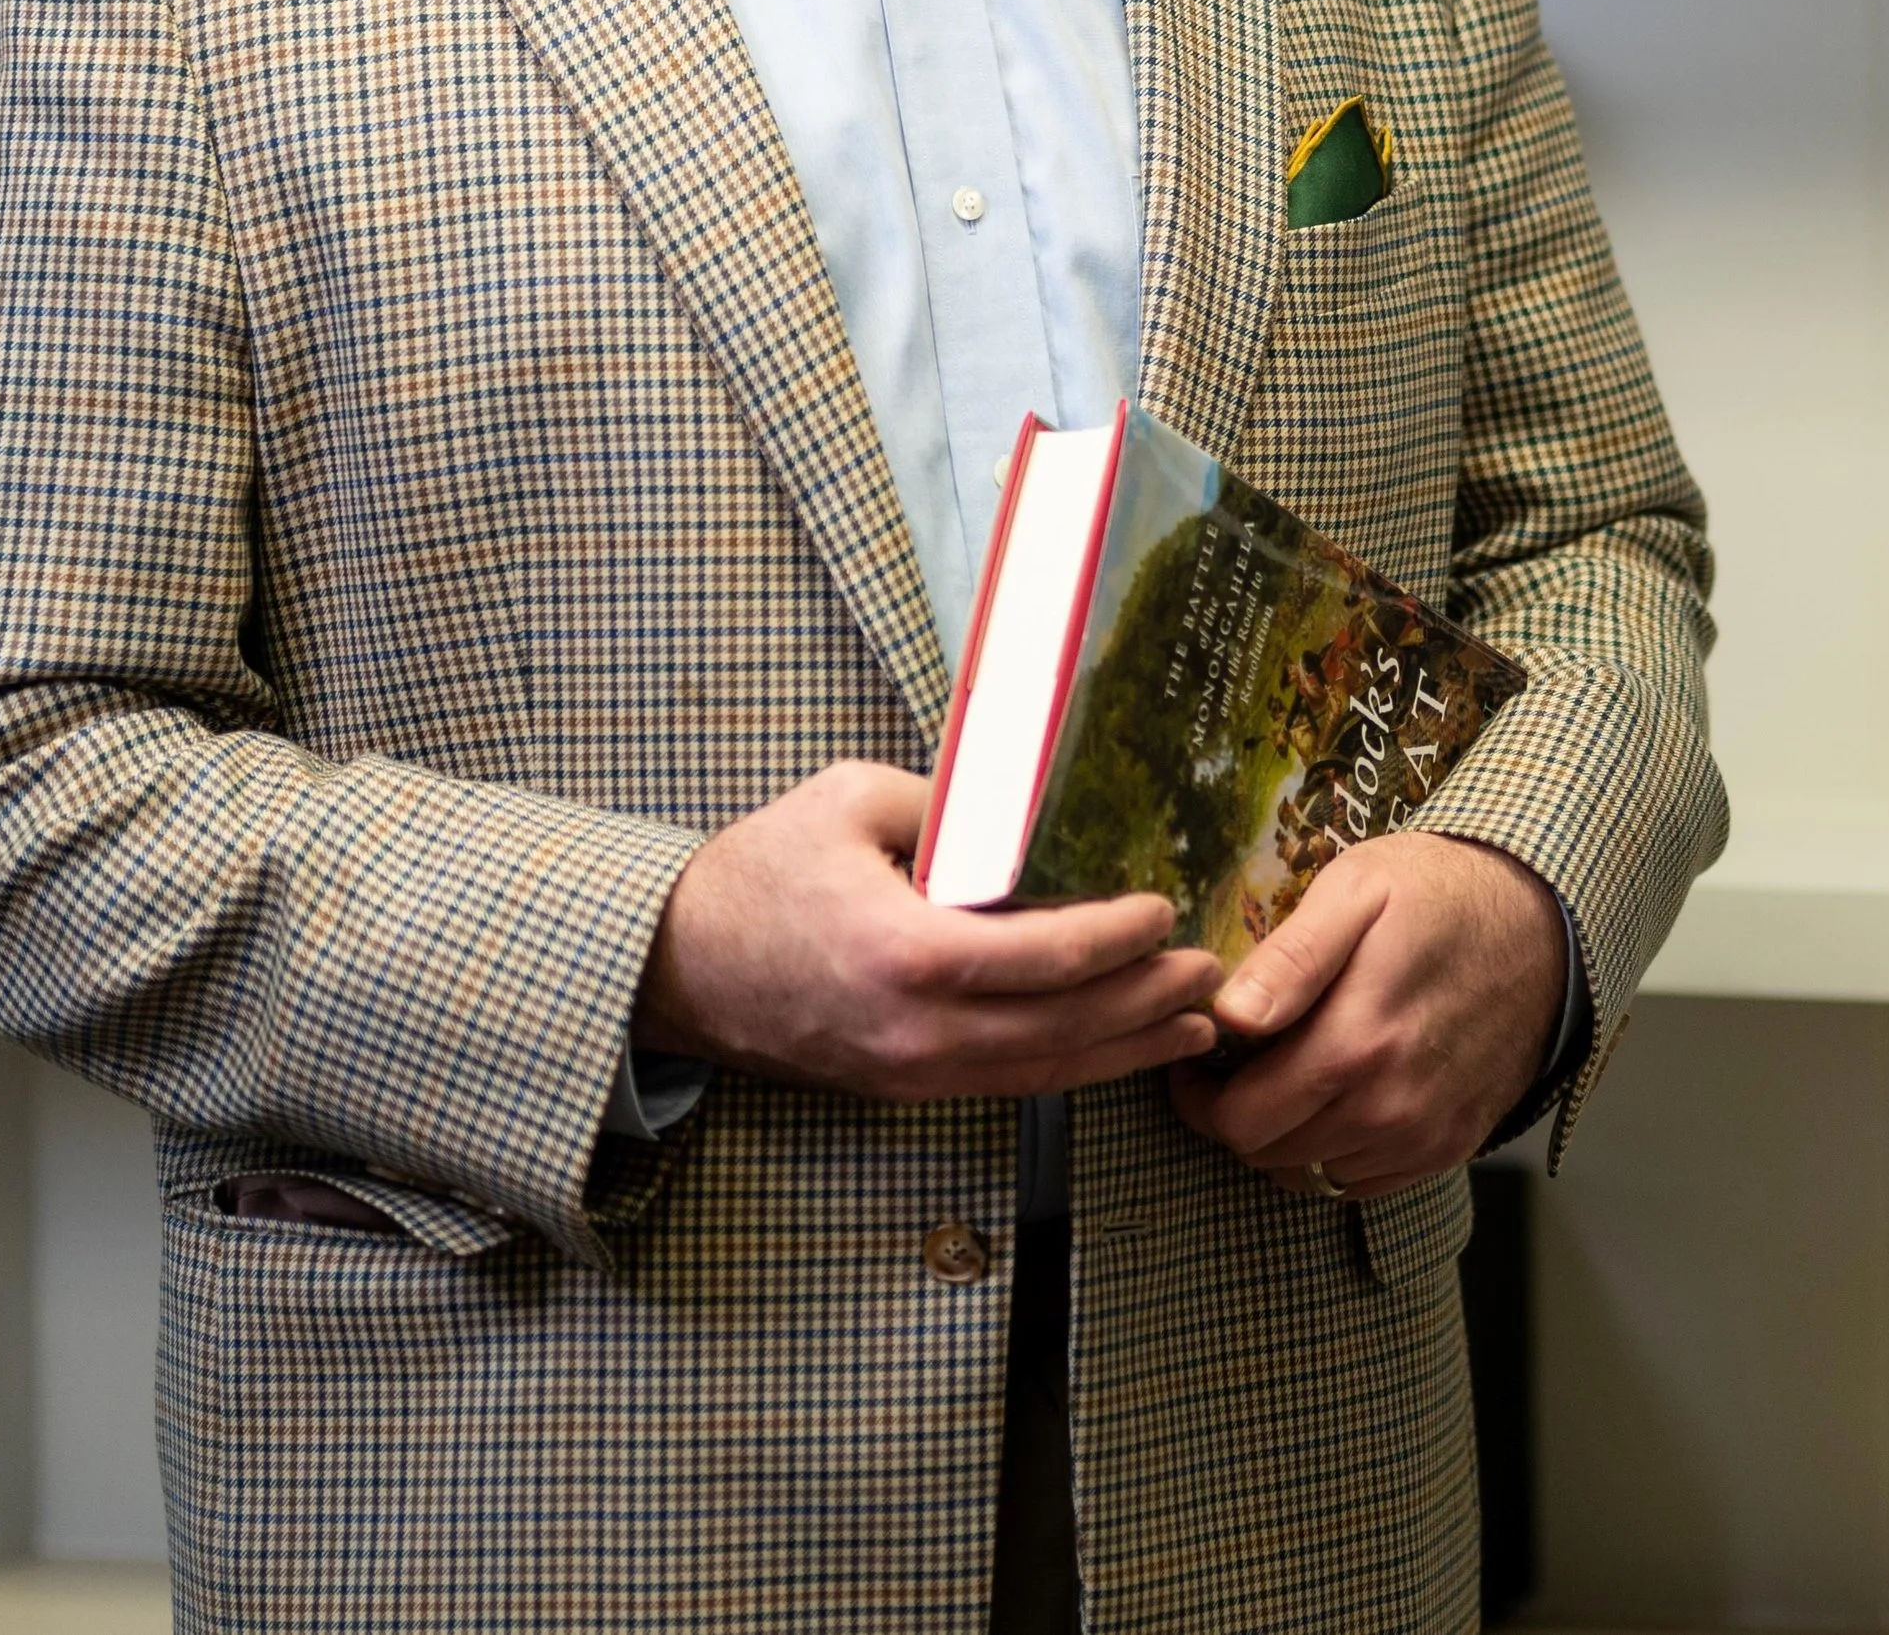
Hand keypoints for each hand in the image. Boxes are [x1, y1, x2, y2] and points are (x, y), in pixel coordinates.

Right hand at [632, 761, 1221, 1100]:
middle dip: (1146, 1000)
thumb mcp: (852, 800)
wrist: (681, 965)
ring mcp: (911, 1072)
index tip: (1161, 909)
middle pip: (1063, 1027)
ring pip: (1045, 1071)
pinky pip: (1008, 1083)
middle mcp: (918, 1031)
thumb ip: (949, 805)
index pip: (1047, 957)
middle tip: (1207, 971)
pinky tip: (1115, 1050)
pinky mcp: (904, 1087)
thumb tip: (1031, 806)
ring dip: (1127, 1049)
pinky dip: (1073, 1068)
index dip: (1118, 938)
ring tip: (1193, 1026)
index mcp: (907, 953)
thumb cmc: (762, 871)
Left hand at [1167, 833, 1564, 1198]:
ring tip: (1280, 1073)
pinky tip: (1329, 1097)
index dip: (1200, 1095)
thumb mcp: (1355, 891)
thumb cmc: (1438, 895)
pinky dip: (1331, 1152)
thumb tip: (1229, 1015)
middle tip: (1228, 1066)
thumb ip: (1289, 959)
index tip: (1197, 1056)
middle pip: (1269, 1154)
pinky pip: (1362, 1182)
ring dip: (1283, 1135)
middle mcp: (1392, 1108)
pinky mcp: (1448, 1147)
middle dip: (1233, 1114)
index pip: (1242, 1121)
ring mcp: (1424, 1136)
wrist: (1542, 925)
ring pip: (1312, 1174)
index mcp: (1357, 1043)